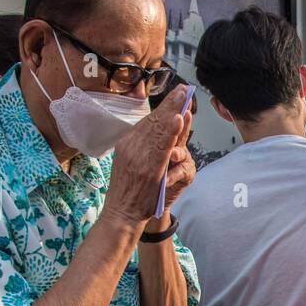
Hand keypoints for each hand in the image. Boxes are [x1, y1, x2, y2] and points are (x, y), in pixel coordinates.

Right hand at [105, 83, 194, 225]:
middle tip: (184, 90)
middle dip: (170, 104)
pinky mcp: (150, 170)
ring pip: (159, 130)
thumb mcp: (128, 164)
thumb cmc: (127, 192)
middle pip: (154, 121)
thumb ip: (140, 149)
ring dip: (173, 112)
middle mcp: (131, 147)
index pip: (147, 122)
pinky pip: (163, 147)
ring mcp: (140, 158)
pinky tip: (179, 119)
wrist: (121, 215)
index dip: (162, 107)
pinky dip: (171, 131)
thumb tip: (154, 132)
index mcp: (126, 145)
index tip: (175, 95)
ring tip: (184, 98)